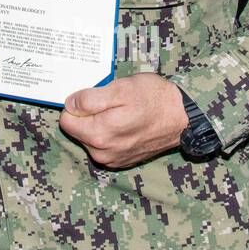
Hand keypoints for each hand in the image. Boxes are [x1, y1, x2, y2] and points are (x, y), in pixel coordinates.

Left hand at [59, 73, 188, 168]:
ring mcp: (113, 159)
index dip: (77, 104)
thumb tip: (70, 104)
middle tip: (110, 103)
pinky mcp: (122, 160)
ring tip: (120, 112)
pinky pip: (103, 145)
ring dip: (98, 124)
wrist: (182, 117)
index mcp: (99, 135)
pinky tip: (125, 123)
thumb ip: (89, 99)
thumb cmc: (153, 99)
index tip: (93, 97)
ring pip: (89, 138)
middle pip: (77, 130)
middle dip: (88, 115)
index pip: (67, 120)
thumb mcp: (120, 89)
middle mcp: (103, 153)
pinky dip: (109, 133)